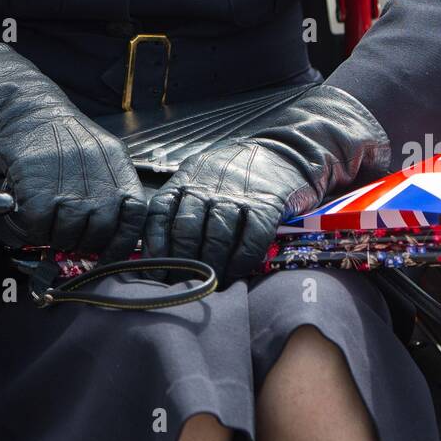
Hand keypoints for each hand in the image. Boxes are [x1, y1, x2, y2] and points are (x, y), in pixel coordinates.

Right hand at [0, 43, 147, 261]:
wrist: (24, 109)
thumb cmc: (58, 135)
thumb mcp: (98, 153)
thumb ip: (109, 188)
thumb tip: (110, 234)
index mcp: (117, 167)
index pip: (134, 216)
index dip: (122, 243)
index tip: (106, 255)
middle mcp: (98, 176)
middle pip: (97, 233)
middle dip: (78, 242)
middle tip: (62, 234)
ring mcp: (69, 183)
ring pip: (65, 236)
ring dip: (49, 237)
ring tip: (39, 221)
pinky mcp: (37, 188)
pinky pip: (35, 229)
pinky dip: (23, 229)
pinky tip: (19, 216)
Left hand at [143, 84, 391, 283]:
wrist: (286, 152)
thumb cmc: (238, 173)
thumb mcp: (203, 177)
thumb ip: (182, 205)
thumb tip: (158, 251)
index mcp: (188, 178)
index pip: (161, 215)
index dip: (156, 248)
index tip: (154, 274)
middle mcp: (209, 185)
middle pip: (187, 231)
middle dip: (181, 264)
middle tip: (180, 287)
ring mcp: (238, 194)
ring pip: (217, 237)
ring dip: (210, 267)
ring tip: (207, 286)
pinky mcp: (267, 203)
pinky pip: (251, 239)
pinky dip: (241, 262)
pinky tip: (235, 275)